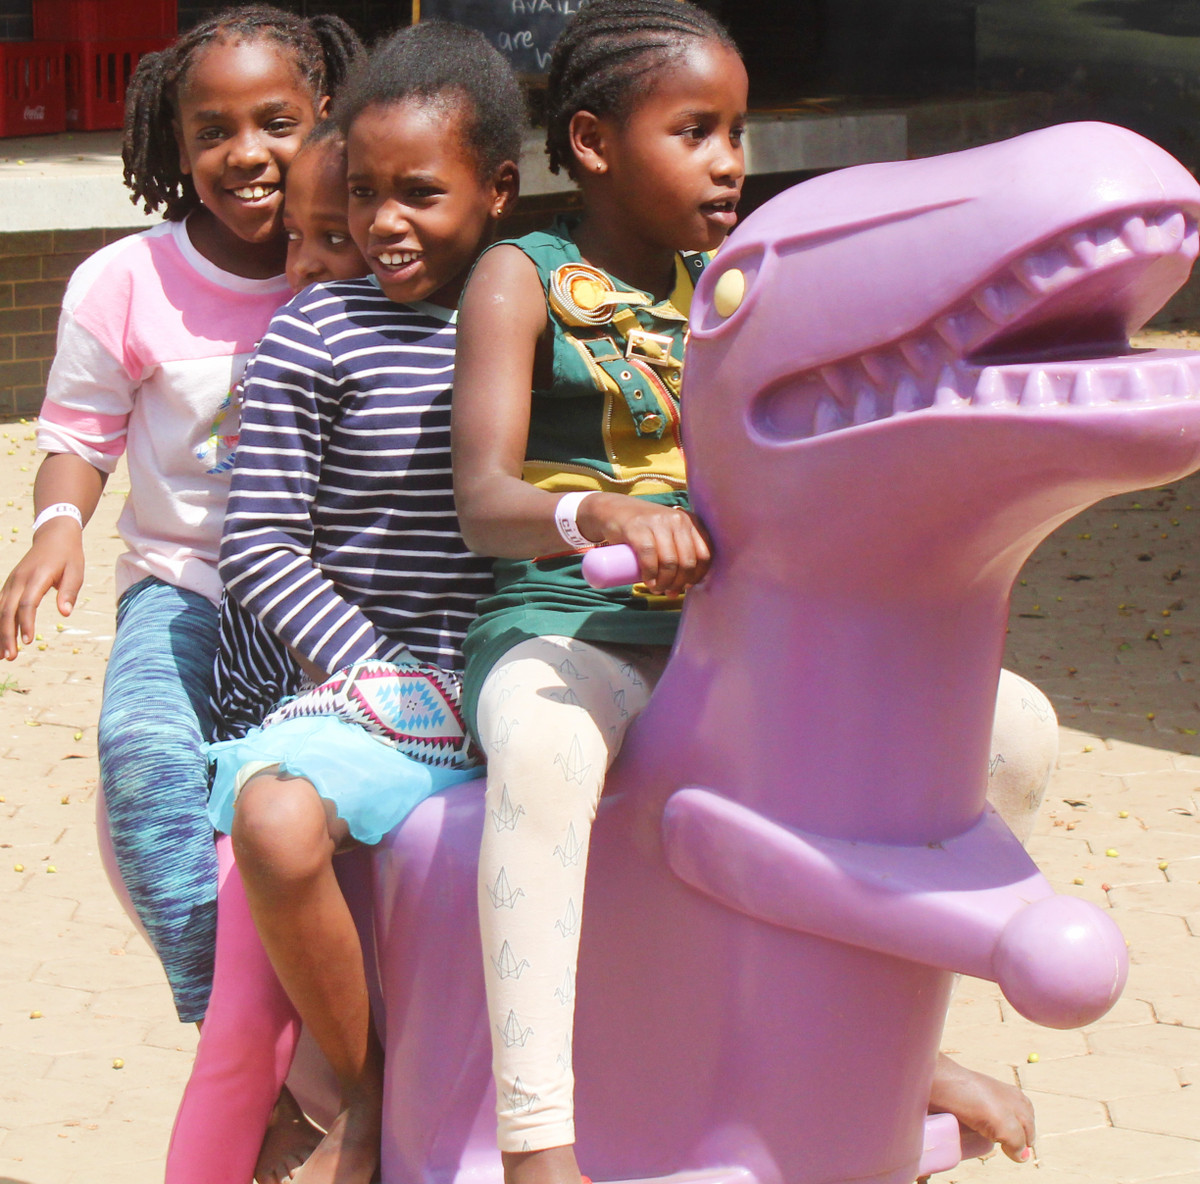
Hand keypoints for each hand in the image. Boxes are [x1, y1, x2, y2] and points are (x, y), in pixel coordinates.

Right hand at [0, 520, 84, 659]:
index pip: (27, 604)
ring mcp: (11, 582)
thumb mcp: (76, 571)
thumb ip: (69, 592)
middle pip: (7, 610)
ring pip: (0, 610)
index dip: (26, 623)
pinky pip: (0, 606)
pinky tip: (0, 639)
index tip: (28, 641)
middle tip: (10, 657)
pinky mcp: (9, 585)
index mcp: (37, 577)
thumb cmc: (68, 556)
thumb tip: (65, 613)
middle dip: (7, 635)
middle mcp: (19, 580)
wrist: (54, 536)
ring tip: (1, 656)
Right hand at [578, 494, 710, 597]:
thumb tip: (687, 584)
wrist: (613, 510)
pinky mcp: (637, 528)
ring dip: (665, 583)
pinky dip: (651, 574)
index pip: (704, 554)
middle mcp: (678, 519)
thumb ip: (682, 548)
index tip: (686, 586)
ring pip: (670, 561)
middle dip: (679, 583)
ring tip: (657, 589)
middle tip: (669, 591)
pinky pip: (649, 556)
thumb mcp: (669, 530)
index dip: (697, 576)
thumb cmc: (645, 528)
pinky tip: (649, 582)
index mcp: (690, 521)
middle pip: (687, 561)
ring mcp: (657, 522)